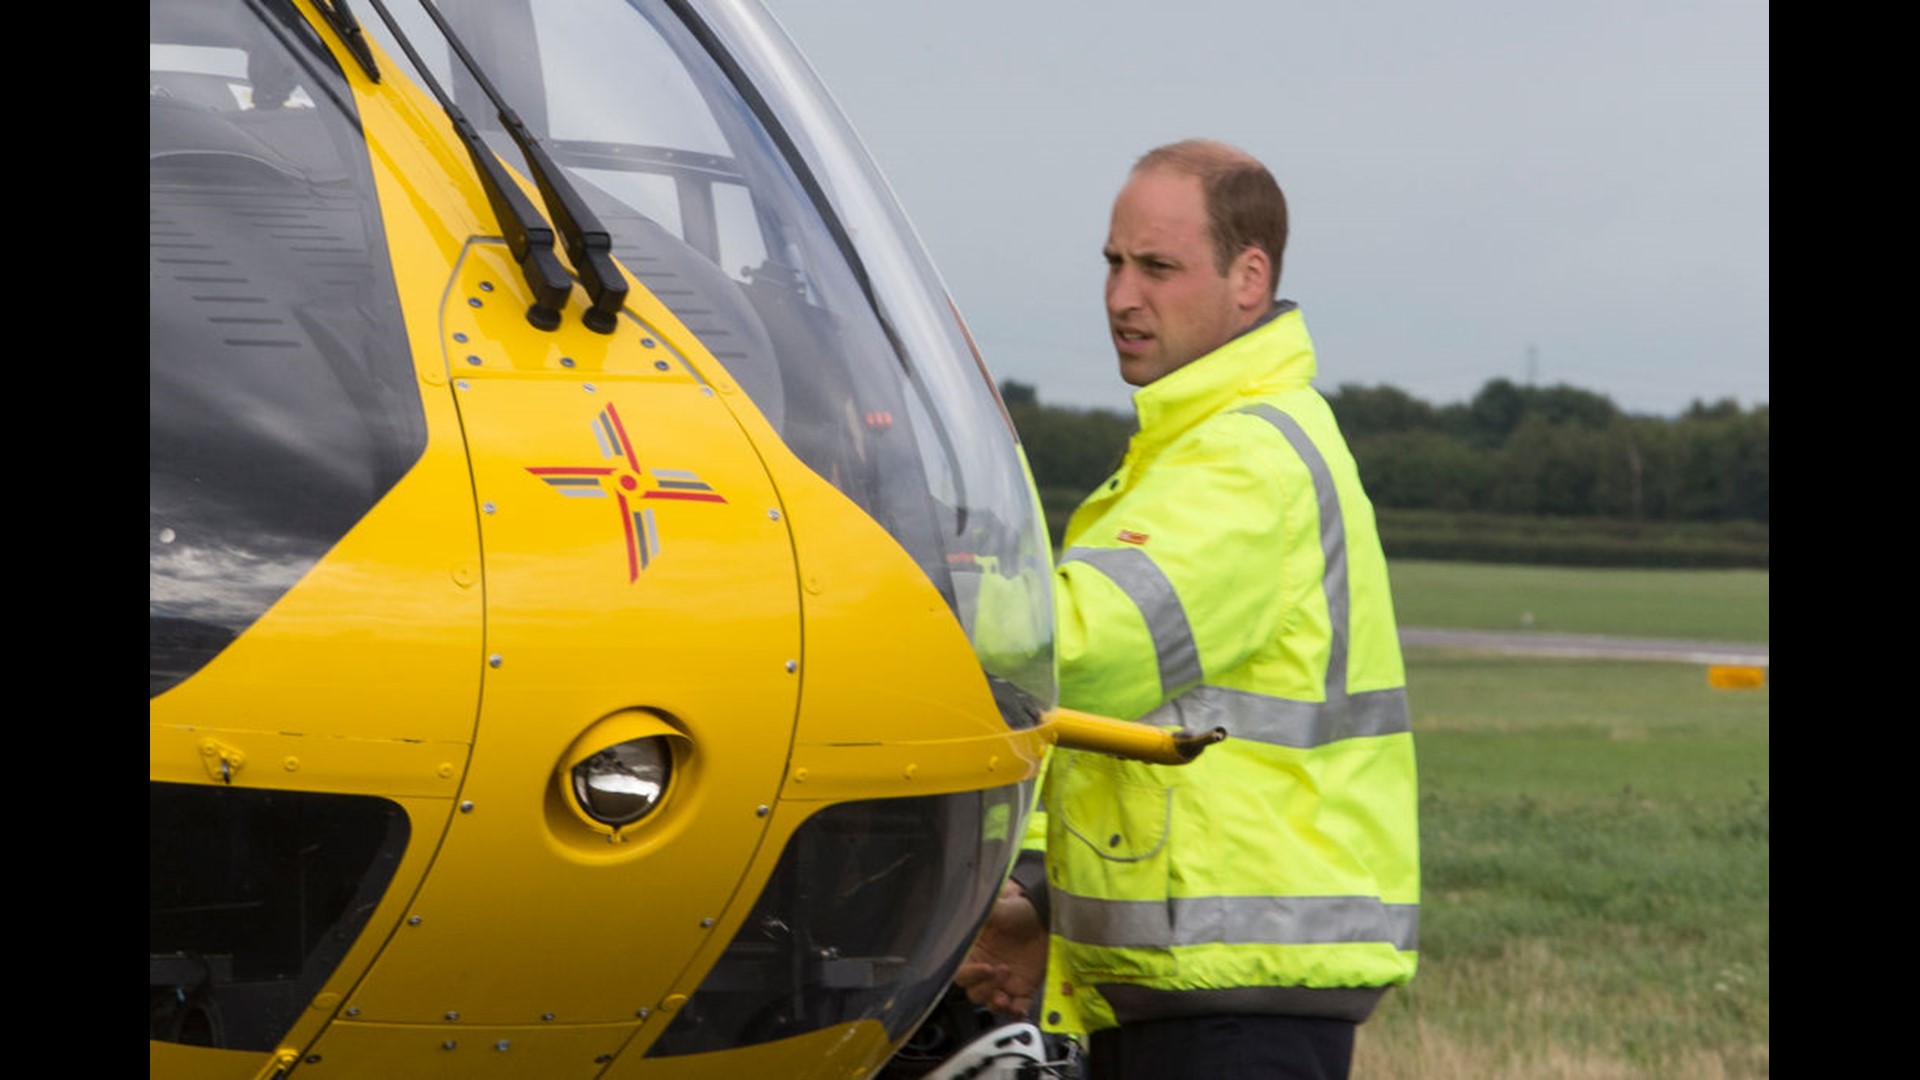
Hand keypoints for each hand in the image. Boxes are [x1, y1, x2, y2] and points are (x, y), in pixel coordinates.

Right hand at [953, 879, 1047, 1019]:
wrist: (1047, 918)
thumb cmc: (1019, 912)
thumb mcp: (998, 909)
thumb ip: (982, 915)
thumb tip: (968, 914)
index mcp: (973, 953)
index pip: (961, 973)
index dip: (970, 974)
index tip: (986, 967)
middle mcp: (985, 970)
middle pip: (974, 992)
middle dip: (986, 987)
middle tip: (1003, 971)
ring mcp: (1003, 982)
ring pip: (990, 1002)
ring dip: (997, 1003)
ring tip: (1006, 998)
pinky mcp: (1022, 990)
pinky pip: (1014, 1009)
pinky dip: (1015, 1013)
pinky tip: (1018, 1009)